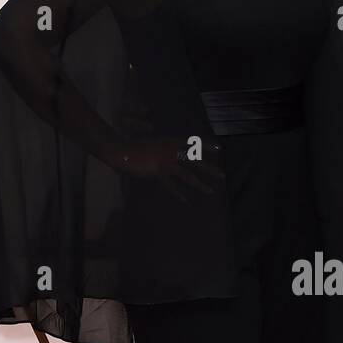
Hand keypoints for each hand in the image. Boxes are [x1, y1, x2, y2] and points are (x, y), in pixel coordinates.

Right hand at [106, 134, 224, 203]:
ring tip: (211, 191)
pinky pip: (171, 184)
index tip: (219, 148)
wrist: (120, 149)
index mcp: (170, 141)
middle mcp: (171, 150)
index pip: (193, 143)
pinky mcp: (157, 171)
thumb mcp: (153, 146)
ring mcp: (165, 160)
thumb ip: (164, 150)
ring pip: (187, 174)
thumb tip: (172, 156)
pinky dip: (178, 193)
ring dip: (200, 184)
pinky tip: (186, 201)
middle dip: (210, 168)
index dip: (206, 145)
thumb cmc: (134, 148)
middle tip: (223, 176)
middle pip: (195, 160)